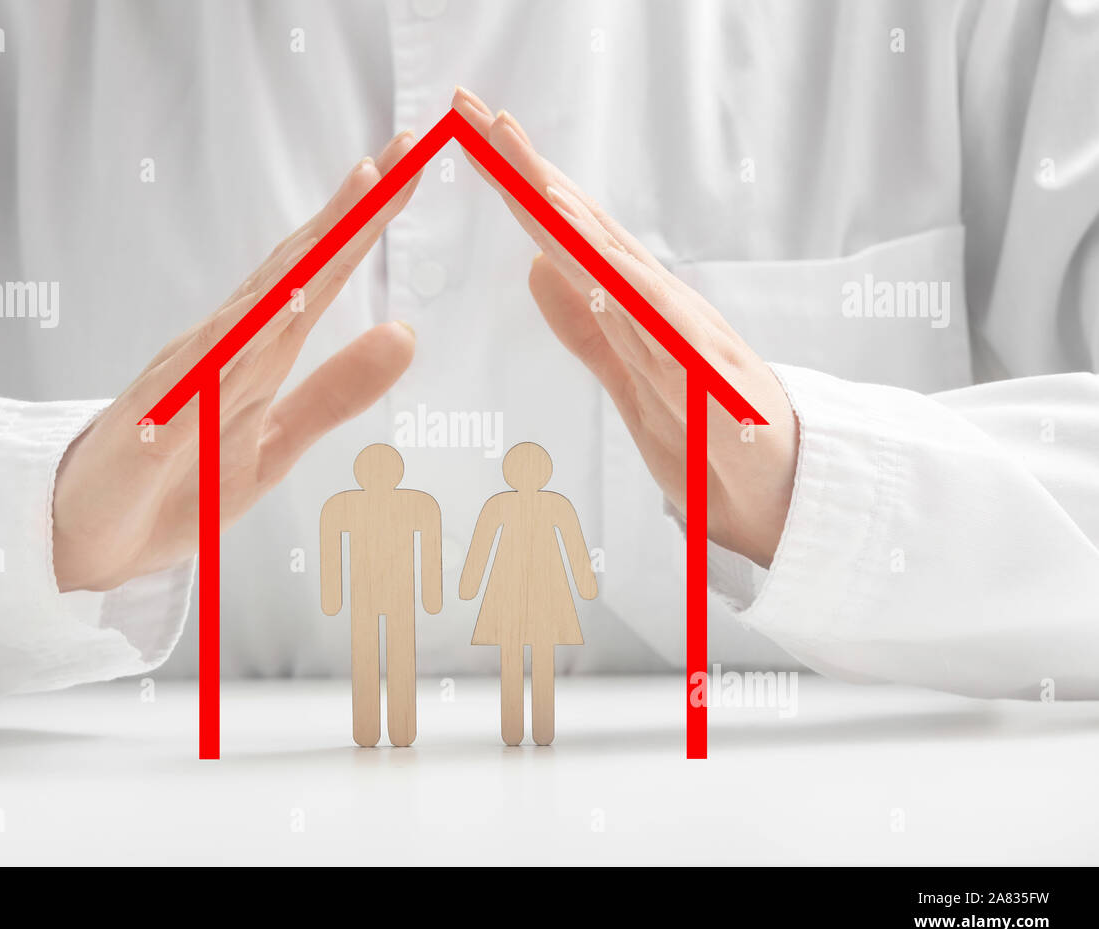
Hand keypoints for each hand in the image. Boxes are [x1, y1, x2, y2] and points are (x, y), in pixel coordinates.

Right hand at [52, 132, 423, 591]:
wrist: (91, 542)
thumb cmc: (179, 485)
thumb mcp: (275, 442)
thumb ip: (335, 392)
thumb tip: (406, 333)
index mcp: (255, 353)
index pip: (315, 278)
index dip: (360, 227)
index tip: (405, 171)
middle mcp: (218, 351)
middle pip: (286, 276)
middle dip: (341, 220)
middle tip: (392, 159)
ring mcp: (178, 385)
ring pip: (245, 319)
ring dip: (293, 270)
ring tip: (343, 221)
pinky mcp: (145, 432)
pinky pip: (192, 389)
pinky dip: (227, 354)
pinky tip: (262, 322)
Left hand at [451, 89, 797, 566]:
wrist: (779, 484)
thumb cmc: (703, 426)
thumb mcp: (628, 372)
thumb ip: (584, 324)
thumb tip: (535, 266)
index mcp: (637, 301)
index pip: (570, 232)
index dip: (522, 182)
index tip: (475, 128)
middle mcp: (663, 307)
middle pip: (591, 235)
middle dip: (539, 178)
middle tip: (490, 119)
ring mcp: (690, 344)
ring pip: (629, 279)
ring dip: (588, 232)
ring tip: (542, 187)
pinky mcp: (714, 392)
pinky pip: (674, 351)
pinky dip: (646, 318)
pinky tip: (612, 285)